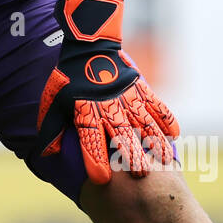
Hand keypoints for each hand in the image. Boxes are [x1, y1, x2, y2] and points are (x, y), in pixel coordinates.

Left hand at [34, 0, 179, 184]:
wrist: (89, 44)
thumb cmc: (70, 77)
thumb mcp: (53, 99)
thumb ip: (51, 128)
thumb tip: (48, 154)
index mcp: (84, 109)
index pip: (89, 137)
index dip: (94, 158)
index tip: (101, 178)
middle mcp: (108, 105)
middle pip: (122, 133)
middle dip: (131, 154)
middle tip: (141, 175)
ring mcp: (127, 96)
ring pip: (145, 122)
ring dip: (155, 141)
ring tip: (166, 160)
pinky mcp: (141, 87)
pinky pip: (157, 104)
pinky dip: (166, 118)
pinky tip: (174, 135)